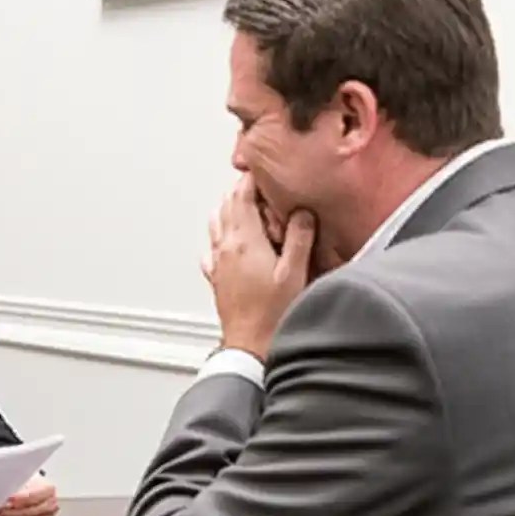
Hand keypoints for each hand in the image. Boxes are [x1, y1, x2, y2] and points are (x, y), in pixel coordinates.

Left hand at [202, 174, 316, 361]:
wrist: (250, 346)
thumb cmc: (272, 315)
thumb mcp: (295, 273)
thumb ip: (299, 239)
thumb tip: (302, 213)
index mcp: (244, 242)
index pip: (241, 197)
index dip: (250, 179)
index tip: (260, 168)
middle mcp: (225, 248)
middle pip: (227, 206)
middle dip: (240, 191)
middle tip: (256, 182)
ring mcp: (218, 263)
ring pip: (217, 224)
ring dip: (230, 210)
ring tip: (245, 206)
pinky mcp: (217, 278)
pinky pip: (213, 249)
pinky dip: (220, 237)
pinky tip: (229, 243)